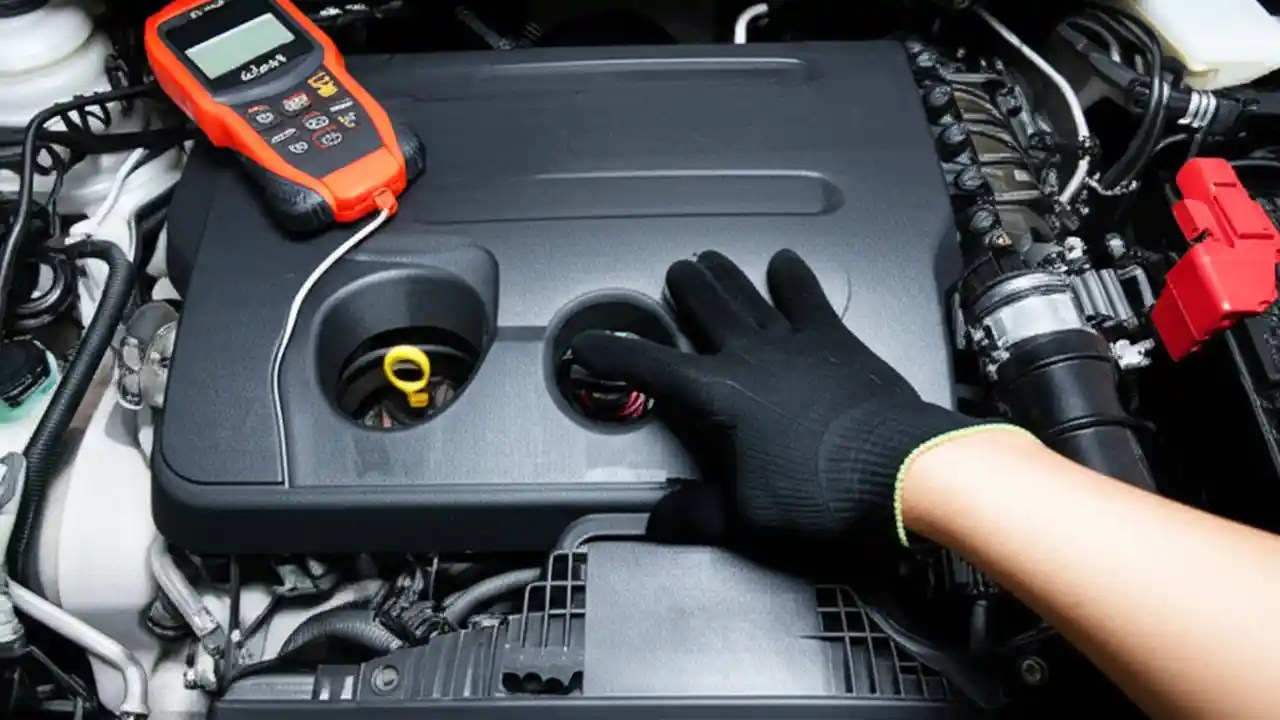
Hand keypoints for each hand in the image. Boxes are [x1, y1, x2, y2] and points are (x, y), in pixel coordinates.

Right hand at [572, 250, 986, 556]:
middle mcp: (751, 357)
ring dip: (726, 277)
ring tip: (708, 259)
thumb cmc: (822, 495)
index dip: (615, 355)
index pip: (651, 369)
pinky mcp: (836, 342)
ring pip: (749, 298)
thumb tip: (660, 522)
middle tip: (670, 274)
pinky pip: (808, 300)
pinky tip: (785, 263)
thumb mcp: (747, 518)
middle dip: (682, 291)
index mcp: (719, 396)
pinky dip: (794, 279)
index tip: (589, 345)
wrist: (900, 470)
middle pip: (705, 310)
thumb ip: (697, 514)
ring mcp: (796, 344)